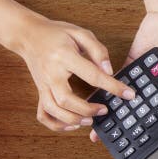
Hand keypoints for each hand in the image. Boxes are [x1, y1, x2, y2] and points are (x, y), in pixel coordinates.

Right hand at [15, 17, 133, 130]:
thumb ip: (98, 51)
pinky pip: (43, 114)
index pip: (92, 75)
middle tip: (105, 110)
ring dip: (72, 119)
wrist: (28, 34)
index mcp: (64, 57)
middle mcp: (51, 74)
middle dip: (87, 109)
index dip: (113, 86)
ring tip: (90, 120)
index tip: (129, 94)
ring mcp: (43, 85)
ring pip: (54, 109)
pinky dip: (56, 124)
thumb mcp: (80, 33)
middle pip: (66, 99)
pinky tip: (71, 125)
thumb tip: (109, 71)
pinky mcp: (40, 91)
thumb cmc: (57, 34)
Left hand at [91, 11, 157, 141]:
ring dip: (120, 104)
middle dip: (133, 117)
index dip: (156, 119)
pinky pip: (119, 77)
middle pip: (144, 104)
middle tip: (122, 132)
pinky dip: (111, 86)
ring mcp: (143, 76)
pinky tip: (103, 97)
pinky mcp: (131, 64)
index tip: (147, 133)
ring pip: (130, 94)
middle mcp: (156, 84)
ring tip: (110, 119)